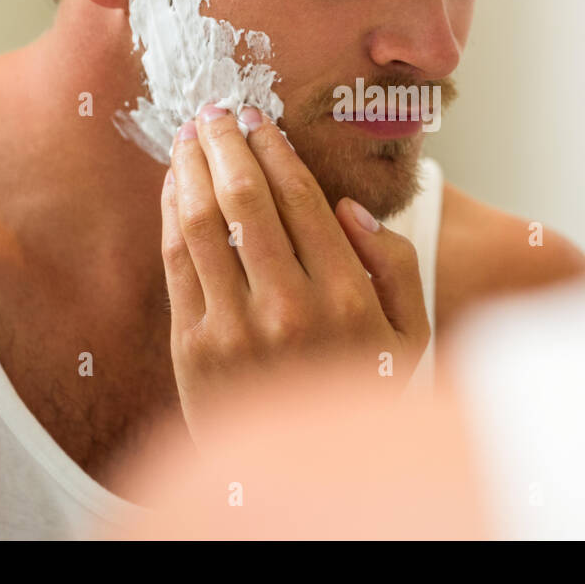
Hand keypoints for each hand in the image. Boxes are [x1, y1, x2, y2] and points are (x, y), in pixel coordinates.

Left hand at [160, 103, 429, 445]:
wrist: (304, 475)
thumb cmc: (360, 395)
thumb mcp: (413, 338)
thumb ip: (396, 265)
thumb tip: (346, 208)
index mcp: (349, 297)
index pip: (302, 198)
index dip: (274, 148)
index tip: (259, 117)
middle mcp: (290, 308)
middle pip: (246, 198)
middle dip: (227, 142)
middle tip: (216, 108)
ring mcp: (236, 329)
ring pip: (202, 221)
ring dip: (192, 166)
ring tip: (190, 134)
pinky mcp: (193, 348)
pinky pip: (176, 261)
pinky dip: (171, 212)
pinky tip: (175, 183)